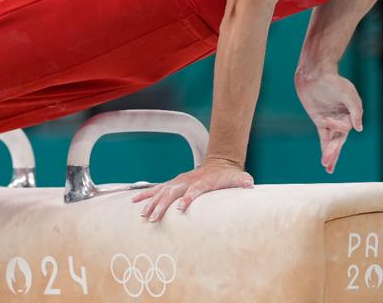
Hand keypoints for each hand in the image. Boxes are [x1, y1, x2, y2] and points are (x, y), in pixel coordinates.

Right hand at [130, 158, 252, 221]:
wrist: (220, 163)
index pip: (194, 190)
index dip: (187, 198)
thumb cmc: (230, 176)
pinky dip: (145, 194)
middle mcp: (188, 180)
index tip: (180, 208)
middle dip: (162, 205)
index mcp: (203, 181)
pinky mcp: (173, 183)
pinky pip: (157, 189)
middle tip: (153, 218)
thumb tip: (248, 184)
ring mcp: (179, 181)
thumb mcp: (241, 178)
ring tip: (142, 214)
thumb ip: (244, 181)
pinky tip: (134, 201)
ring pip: (162, 191)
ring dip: (151, 202)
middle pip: (172, 192)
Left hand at [295, 69, 363, 173]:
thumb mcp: (348, 94)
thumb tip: (359, 129)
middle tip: (328, 166)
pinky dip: (324, 147)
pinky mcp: (319, 120)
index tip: (327, 120)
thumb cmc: (334, 81)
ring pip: (332, 141)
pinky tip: (326, 159)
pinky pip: (323, 137)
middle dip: (334, 153)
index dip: (337, 126)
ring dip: (330, 154)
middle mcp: (342, 119)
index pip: (347, 128)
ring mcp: (330, 120)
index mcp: (351, 114)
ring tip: (328, 168)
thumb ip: (355, 111)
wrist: (316, 73)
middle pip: (339, 140)